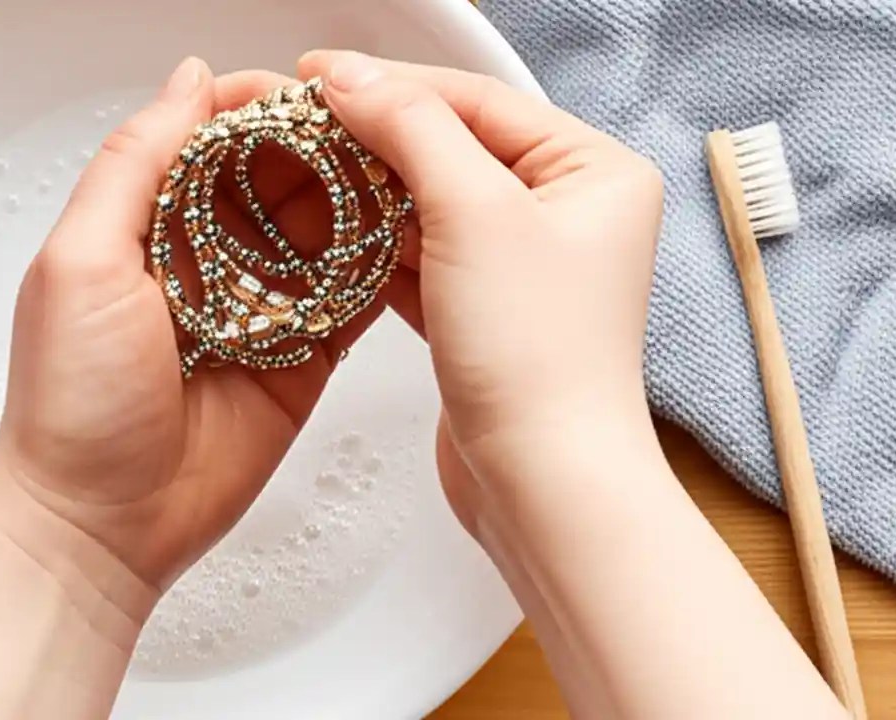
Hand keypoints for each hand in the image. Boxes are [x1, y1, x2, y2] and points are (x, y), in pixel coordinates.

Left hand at [0, 58, 381, 590]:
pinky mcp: (301, 359)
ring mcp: (260, 307)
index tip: (311, 98)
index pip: (219, 134)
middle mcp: (211, 256)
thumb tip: (191, 79)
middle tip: (377, 135)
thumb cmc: (70, 401)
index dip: (267, 107)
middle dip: (330, 148)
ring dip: (365, 201)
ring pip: (326, 232)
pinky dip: (382, 271)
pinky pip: (351, 302)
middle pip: (284, 176)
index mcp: (152, 221)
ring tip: (407, 177)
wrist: (99, 524)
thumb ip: (136, 165)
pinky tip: (410, 242)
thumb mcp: (81, 262)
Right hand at [299, 52, 663, 533]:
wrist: (542, 483)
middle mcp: (565, 213)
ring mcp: (522, 266)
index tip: (318, 75)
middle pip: (451, 147)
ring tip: (305, 173)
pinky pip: (422, 259)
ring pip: (430, 205)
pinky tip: (333, 235)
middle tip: (302, 124)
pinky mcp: (483, 312)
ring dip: (370, 194)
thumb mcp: (475, 213)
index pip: (477, 100)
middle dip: (376, 139)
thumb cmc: (538, 357)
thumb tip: (351, 76)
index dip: (393, 84)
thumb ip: (411, 129)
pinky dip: (377, 249)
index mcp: (593, 170)